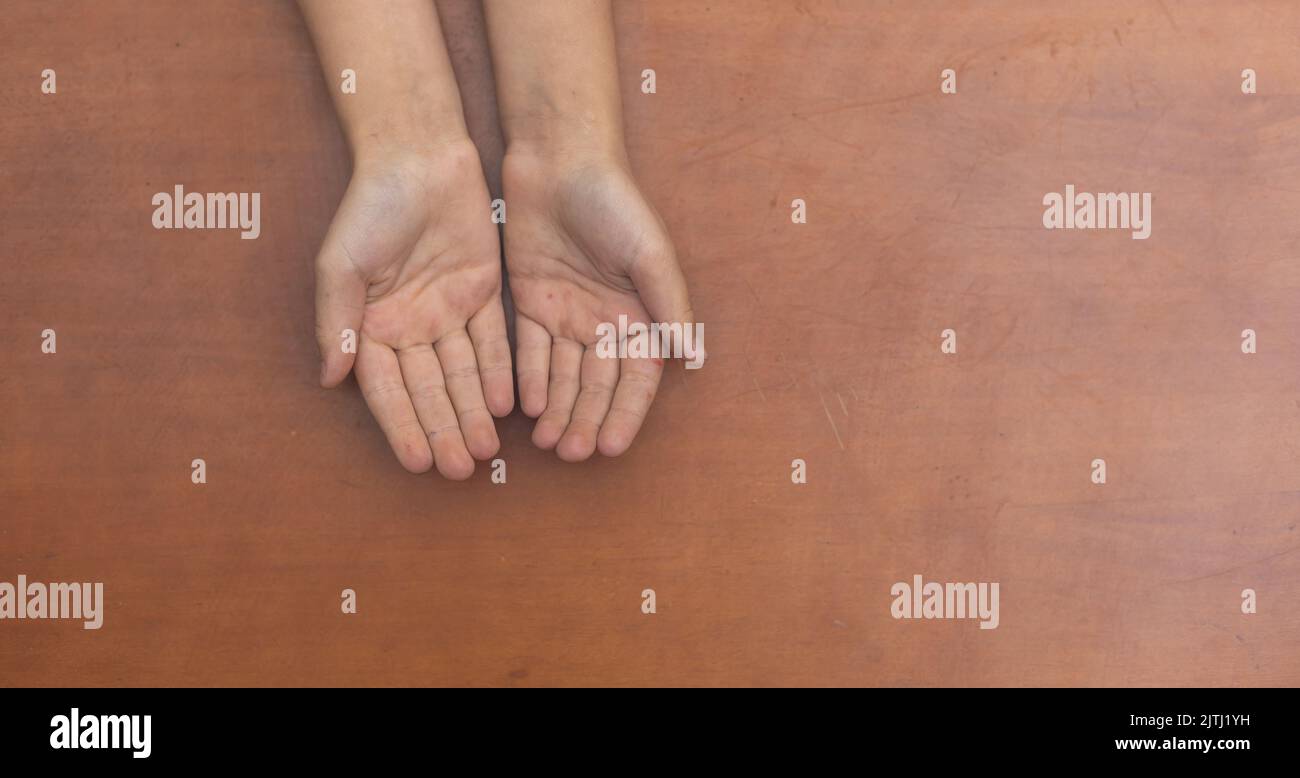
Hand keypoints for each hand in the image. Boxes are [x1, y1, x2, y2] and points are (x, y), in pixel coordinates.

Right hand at [314, 141, 512, 477]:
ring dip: (472, 412)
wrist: (419, 155)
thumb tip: (330, 376)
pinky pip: (492, 343)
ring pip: (462, 374)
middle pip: (429, 389)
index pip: (387, 388)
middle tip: (461, 469)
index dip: (403, 425)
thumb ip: (335, 320)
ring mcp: (447, 311)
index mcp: (369, 324)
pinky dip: (497, 373)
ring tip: (486, 451)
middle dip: (444, 430)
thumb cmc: (370, 206)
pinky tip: (505, 406)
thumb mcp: (341, 263)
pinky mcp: (483, 294)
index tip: (418, 462)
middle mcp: (409, 326)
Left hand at [502, 148, 697, 460]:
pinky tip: (526, 407)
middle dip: (586, 420)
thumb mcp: (649, 252)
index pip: (636, 378)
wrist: (561, 160)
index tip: (612, 446)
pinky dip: (530, 380)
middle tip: (572, 454)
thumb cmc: (615, 202)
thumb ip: (667, 303)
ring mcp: (568, 314)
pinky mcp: (532, 302)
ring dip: (558, 410)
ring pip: (564, 376)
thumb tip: (689, 355)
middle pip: (596, 385)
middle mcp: (605, 321)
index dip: (625, 413)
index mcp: (640, 313)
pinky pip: (531, 352)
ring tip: (548, 444)